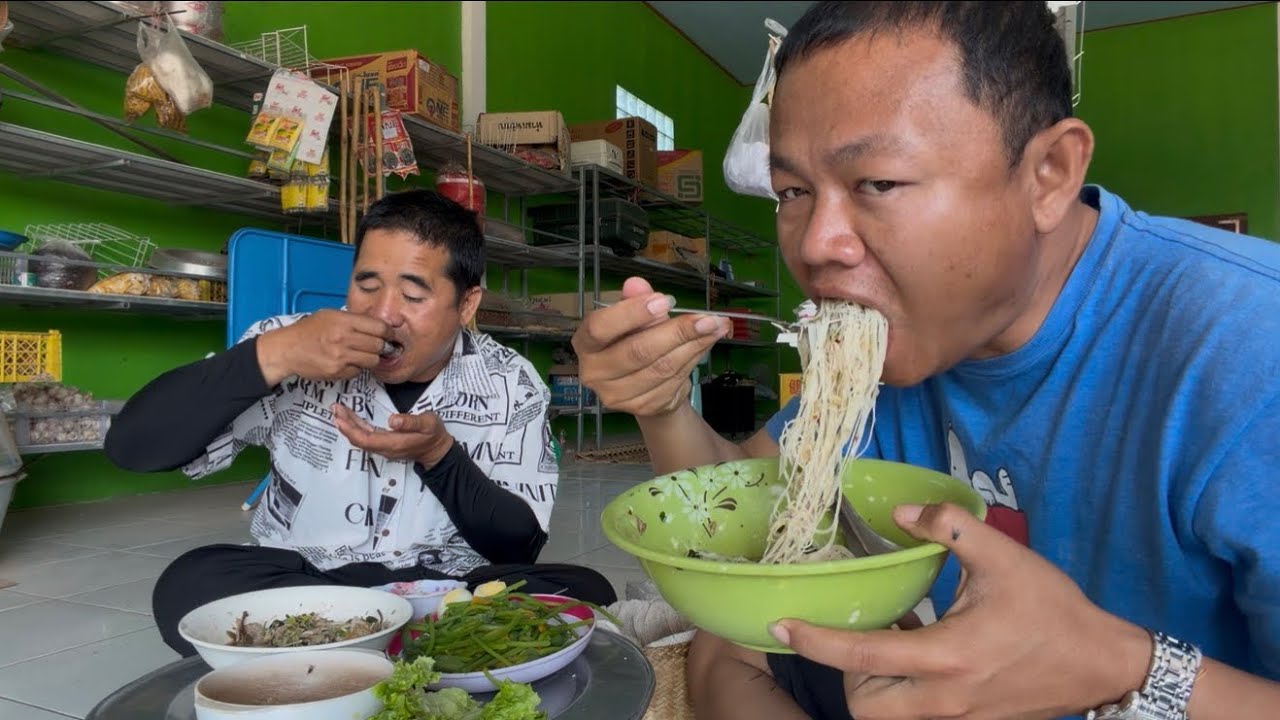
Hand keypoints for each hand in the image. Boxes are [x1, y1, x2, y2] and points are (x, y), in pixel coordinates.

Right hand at [257, 309, 392, 384]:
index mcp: (343, 321)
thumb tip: (380, 325)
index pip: (379, 327)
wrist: (287, 349)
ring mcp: (340, 357)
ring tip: (364, 354)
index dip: (389, 332)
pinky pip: (358, 371)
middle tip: (381, 346)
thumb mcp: (330, 315)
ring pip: (372, 360)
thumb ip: (354, 319)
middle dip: (383, 346)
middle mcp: (343, 338)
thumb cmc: (308, 330)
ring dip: (372, 358)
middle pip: (379, 345)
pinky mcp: (337, 372)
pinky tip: (348, 361)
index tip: (390, 334)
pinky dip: (357, 367)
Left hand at [332, 404, 453, 468]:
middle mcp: (385, 448)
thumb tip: (392, 420)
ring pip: (361, 439)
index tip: (340, 417)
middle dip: (345, 426)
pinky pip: (366, 437)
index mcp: (394, 443)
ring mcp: (384, 447)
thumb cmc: (434, 434)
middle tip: (335, 409)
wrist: (437, 450)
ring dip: (349, 426)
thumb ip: (411, 422)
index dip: (351, 430)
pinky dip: (356, 427)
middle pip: (359, 440)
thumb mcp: (428, 424)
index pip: (366, 439)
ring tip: (339, 411)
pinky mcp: (385, 443)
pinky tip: (350, 419)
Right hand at [571, 277, 730, 417]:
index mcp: (585, 343)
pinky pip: (673, 382)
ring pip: (661, 367)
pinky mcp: (640, 407)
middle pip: (637, 351)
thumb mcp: (633, 316)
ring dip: (693, 345)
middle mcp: (593, 372)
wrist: (642, 385)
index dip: (632, 314)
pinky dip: (694, 360)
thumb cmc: (633, 341)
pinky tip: (705, 345)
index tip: (664, 301)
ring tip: (715, 327)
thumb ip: (634, 300)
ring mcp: (616, 395)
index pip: (600, 328)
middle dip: (676, 331)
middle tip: (706, 319)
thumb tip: (637, 284)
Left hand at [770, 503, 1152, 719]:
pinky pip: (916, 713)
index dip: (815, 642)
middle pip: (864, 706)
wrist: (1103, 664)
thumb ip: (949, 527)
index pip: (862, 658)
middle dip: (845, 675)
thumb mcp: (1004, 557)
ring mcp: (957, 717)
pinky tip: (920, 647)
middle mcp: (945, 698)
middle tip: (858, 633)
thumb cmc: (1054, 610)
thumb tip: (899, 513)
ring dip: (874, 682)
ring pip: (888, 716)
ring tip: (890, 638)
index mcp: (948, 656)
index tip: (783, 625)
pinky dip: (903, 688)